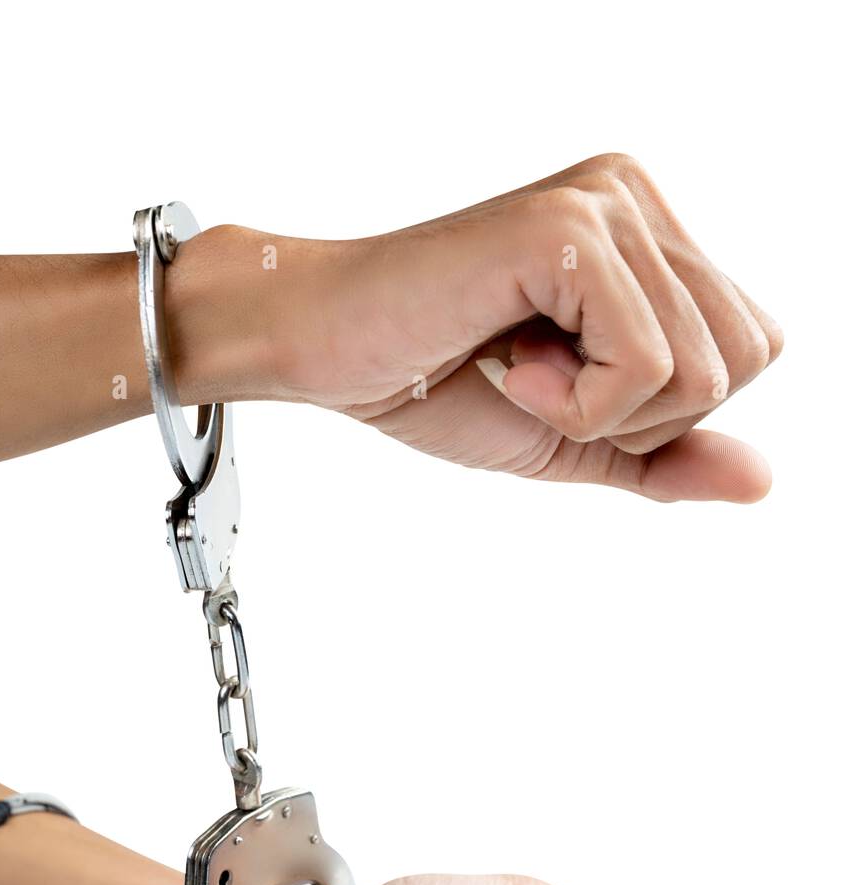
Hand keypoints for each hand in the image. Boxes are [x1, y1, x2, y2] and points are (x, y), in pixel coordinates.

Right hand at [218, 152, 780, 502]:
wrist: (328, 354)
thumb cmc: (438, 383)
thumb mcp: (577, 440)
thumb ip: (669, 457)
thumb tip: (763, 480)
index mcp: (649, 234)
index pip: (750, 345)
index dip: (665, 408)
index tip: (565, 383)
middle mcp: (637, 198)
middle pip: (741, 357)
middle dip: (643, 415)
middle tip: (543, 381)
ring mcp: (606, 204)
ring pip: (702, 368)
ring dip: (601, 411)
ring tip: (519, 369)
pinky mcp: (568, 230)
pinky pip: (645, 367)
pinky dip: (574, 404)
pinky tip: (508, 364)